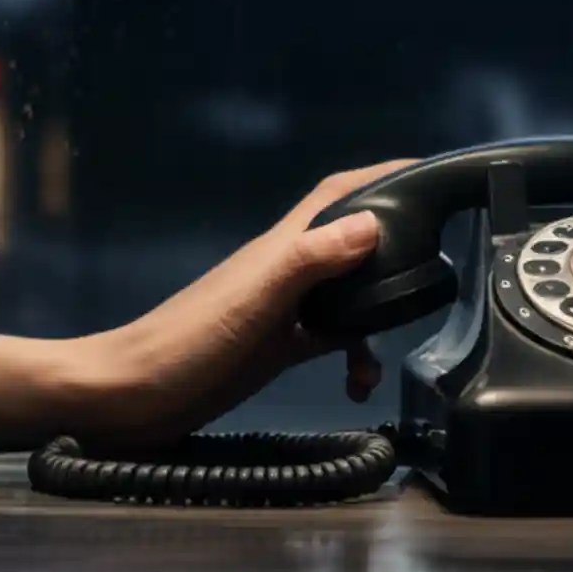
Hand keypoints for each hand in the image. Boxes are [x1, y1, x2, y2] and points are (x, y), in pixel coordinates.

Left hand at [91, 159, 417, 445]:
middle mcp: (288, 270)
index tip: (430, 175)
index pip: (339, 194)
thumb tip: (375, 223)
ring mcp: (284, 308)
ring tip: (400, 338)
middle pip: (353, 241)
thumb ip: (312, 259)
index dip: (383, 176)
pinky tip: (359, 381)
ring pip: (350, 294)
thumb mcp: (256, 298)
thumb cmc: (188, 340)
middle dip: (397, 248)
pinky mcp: (279, 346)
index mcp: (282, 247)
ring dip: (379, 313)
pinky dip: (355, 356)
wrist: (134, 395)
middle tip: (438, 266)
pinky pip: (333, 340)